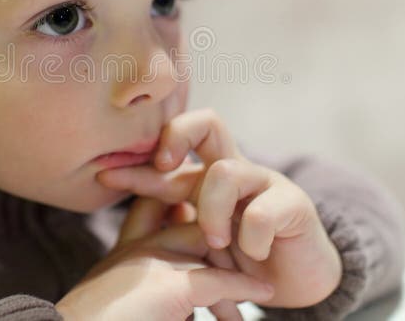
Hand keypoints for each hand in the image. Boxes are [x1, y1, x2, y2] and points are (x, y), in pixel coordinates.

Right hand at [55, 196, 274, 320]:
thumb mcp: (130, 297)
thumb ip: (155, 293)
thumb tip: (186, 307)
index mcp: (122, 254)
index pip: (153, 209)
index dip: (181, 206)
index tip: (207, 218)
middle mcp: (135, 250)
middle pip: (187, 219)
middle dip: (220, 223)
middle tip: (250, 242)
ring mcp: (151, 263)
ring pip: (206, 243)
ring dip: (237, 256)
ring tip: (263, 267)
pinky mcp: (168, 286)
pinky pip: (217, 281)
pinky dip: (244, 287)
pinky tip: (265, 293)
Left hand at [96, 108, 342, 309]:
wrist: (298, 281)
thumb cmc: (242, 258)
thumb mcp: (199, 239)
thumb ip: (172, 220)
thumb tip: (128, 208)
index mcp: (210, 176)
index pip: (174, 150)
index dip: (139, 161)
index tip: (106, 174)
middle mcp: (236, 170)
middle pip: (208, 122)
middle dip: (177, 136)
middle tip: (163, 168)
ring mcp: (266, 183)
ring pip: (226, 172)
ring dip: (213, 213)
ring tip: (217, 243)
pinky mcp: (295, 204)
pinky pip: (262, 212)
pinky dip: (252, 239)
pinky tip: (254, 254)